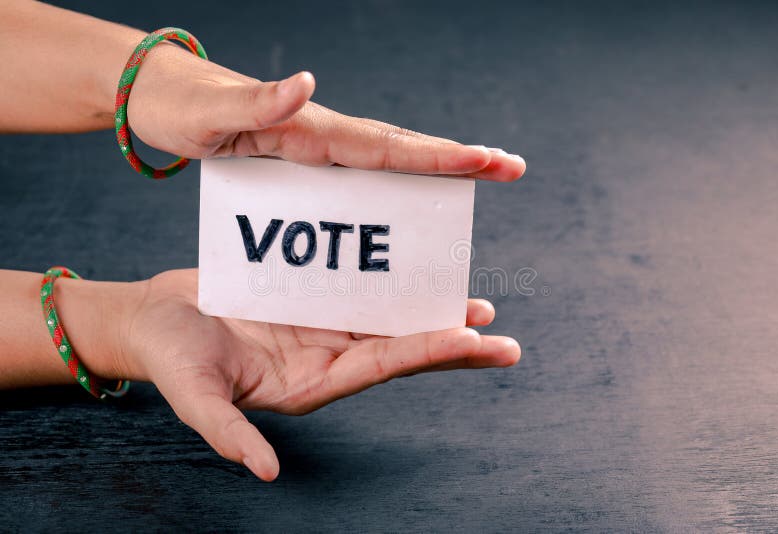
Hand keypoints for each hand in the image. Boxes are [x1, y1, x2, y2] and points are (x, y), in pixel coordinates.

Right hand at [113, 269, 519, 480]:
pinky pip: (360, 287)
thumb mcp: (195, 396)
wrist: (155, 320)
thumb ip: (229, 434)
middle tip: (503, 339)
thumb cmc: (172, 360)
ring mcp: (321, 327)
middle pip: (400, 350)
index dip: (426, 353)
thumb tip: (268, 475)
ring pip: (389, 319)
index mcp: (310, 384)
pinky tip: (423, 269)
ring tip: (480, 305)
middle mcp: (326, 357)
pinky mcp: (310, 298)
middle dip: (451, 345)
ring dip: (433, 312)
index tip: (471, 341)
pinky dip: (393, 281)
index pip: (380, 368)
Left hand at [126, 46, 525, 181]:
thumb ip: (259, 98)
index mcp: (313, 130)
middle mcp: (327, 137)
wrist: (164, 100)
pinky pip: (361, 178)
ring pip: (390, 162)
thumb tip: (307, 80)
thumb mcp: (213, 109)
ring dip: (437, 172)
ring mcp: (320, 149)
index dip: (436, 157)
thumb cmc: (185, 107)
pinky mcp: (307, 162)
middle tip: (511, 167)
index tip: (484, 161)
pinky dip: (396, 185)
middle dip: (458, 159)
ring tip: (482, 181)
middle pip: (404, 150)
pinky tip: (411, 203)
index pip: (385, 146)